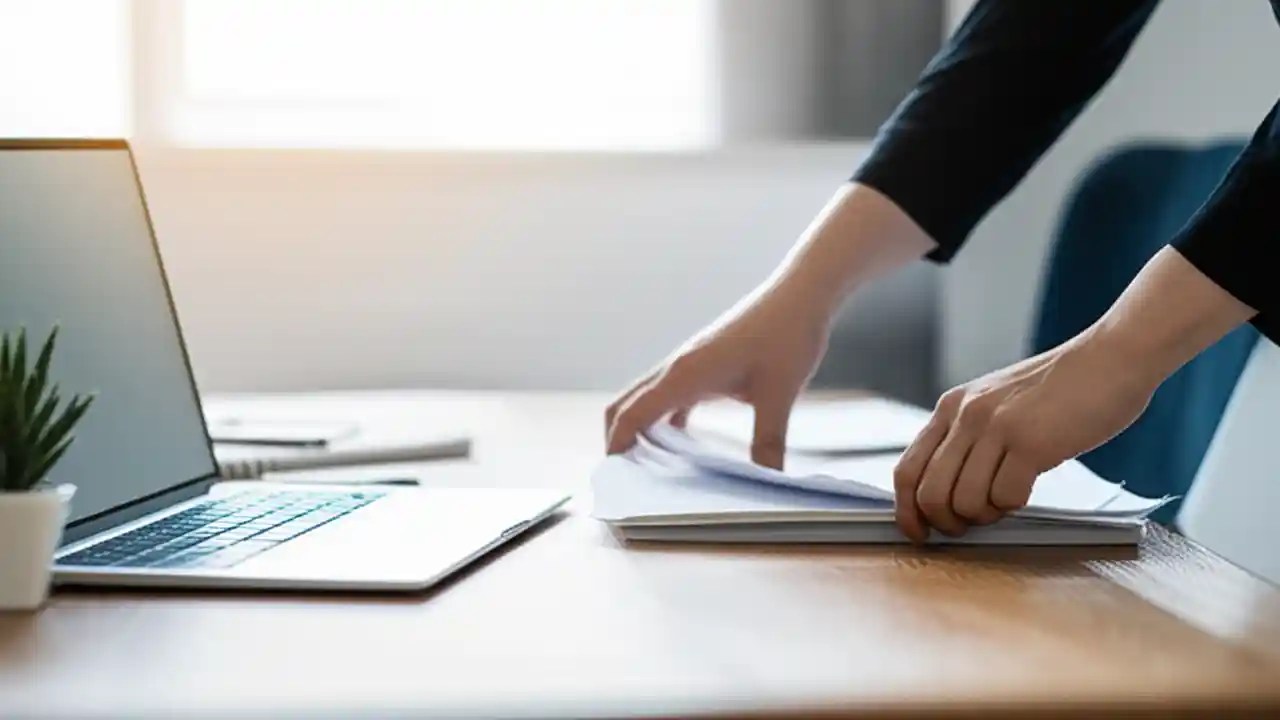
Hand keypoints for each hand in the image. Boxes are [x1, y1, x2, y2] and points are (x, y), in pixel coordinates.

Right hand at [604, 183, 937, 468]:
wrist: (801, 295)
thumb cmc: (787, 335)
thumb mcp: (780, 394)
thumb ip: (769, 441)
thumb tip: (768, 482)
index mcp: (685, 373)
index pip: (631, 413)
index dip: (615, 445)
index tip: (612, 478)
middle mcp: (678, 367)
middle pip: (626, 404)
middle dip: (617, 440)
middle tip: (625, 479)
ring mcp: (688, 364)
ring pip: (647, 400)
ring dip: (641, 431)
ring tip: (650, 471)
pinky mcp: (703, 364)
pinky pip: (672, 397)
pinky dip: (666, 422)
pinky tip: (684, 448)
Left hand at [892, 333, 1160, 541]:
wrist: (1111, 358)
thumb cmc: (1061, 388)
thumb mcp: (996, 402)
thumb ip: (968, 436)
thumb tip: (945, 491)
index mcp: (951, 406)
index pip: (906, 470)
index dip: (906, 511)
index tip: (918, 533)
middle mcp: (966, 415)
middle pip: (930, 495)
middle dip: (947, 523)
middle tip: (971, 526)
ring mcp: (997, 428)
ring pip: (965, 503)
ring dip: (986, 515)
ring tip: (1007, 499)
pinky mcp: (1031, 442)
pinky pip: (1005, 498)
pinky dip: (1015, 506)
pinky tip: (1029, 486)